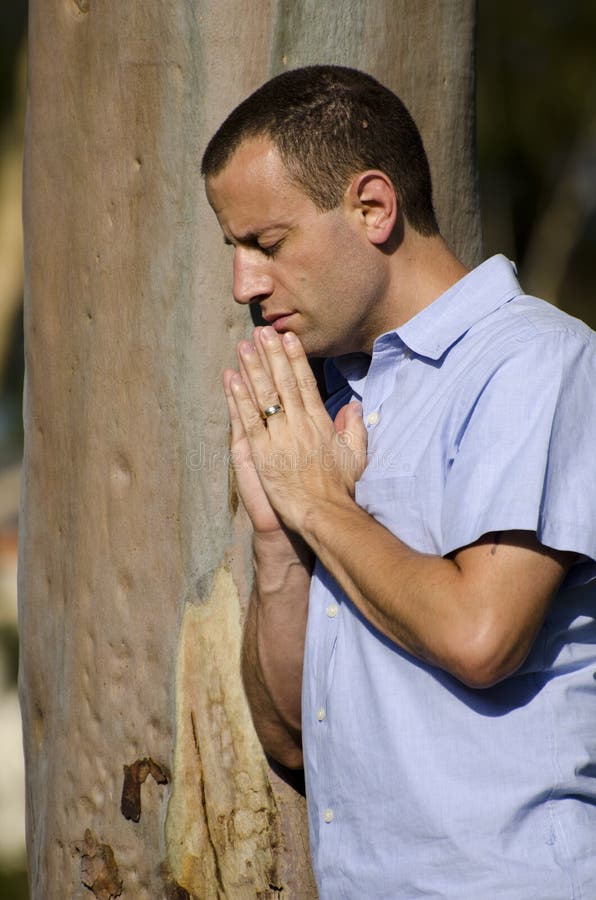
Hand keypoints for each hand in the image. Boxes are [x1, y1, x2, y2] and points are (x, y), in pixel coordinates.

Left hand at [227, 326, 366, 534]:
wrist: (323, 514)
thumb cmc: (340, 490)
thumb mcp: (355, 457)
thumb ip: (354, 429)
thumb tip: (355, 406)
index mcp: (321, 424)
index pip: (306, 384)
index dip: (295, 359)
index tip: (288, 339)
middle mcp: (299, 425)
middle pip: (283, 383)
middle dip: (272, 355)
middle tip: (262, 331)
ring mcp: (279, 438)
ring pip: (264, 396)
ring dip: (253, 369)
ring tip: (244, 346)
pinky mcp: (262, 454)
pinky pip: (248, 420)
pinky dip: (239, 399)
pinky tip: (231, 379)